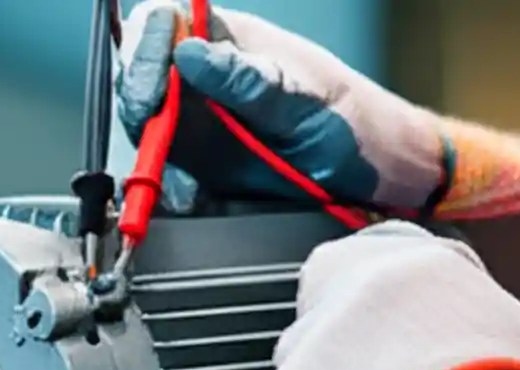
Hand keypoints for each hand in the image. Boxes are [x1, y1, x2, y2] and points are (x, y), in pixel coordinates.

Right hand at [116, 1, 519, 220]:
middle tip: (152, 133)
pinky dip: (168, 187)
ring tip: (176, 174)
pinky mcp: (201, 163)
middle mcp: (207, 75)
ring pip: (146, 123)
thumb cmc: (356, 124)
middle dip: (139, 101)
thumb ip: (246, 81)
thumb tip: (188, 54)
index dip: (146, 51)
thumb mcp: (304, 101)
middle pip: (142, 72)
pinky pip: (165, 170)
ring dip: (150, 150)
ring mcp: (201, 119)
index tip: (152, 89)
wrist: (380, 180)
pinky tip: (192, 196)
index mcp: (231, 40)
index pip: (164, 23)